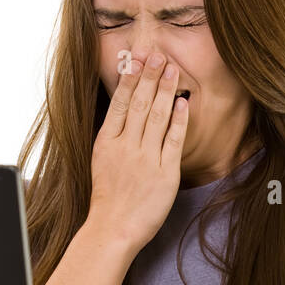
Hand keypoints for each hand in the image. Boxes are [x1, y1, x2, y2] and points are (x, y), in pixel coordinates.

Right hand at [87, 53, 188, 252]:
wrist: (113, 229)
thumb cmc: (108, 198)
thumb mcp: (101, 161)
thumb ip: (113, 136)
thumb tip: (124, 109)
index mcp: (106, 142)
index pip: (119, 102)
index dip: (130, 78)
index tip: (137, 59)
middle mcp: (125, 147)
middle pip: (139, 104)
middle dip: (150, 77)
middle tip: (159, 55)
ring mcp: (145, 160)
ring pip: (156, 116)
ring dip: (165, 90)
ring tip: (172, 69)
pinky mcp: (164, 174)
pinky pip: (173, 141)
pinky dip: (178, 120)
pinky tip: (183, 102)